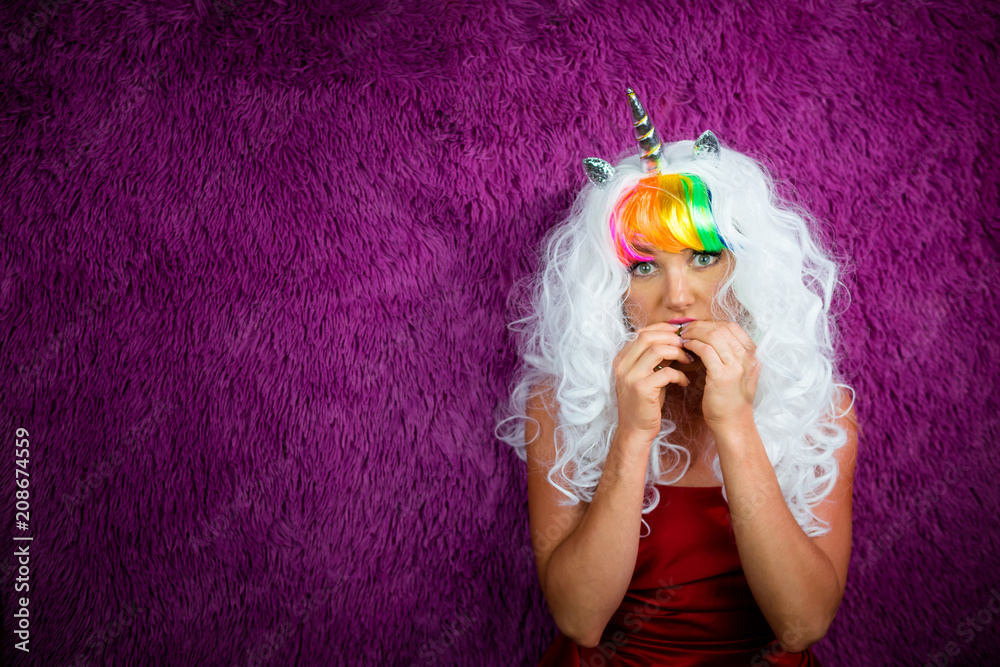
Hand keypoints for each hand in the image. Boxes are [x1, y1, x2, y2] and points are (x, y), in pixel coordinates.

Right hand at [613, 322, 694, 444]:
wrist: (635, 430)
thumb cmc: (644, 403)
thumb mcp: (646, 376)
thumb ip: (655, 359)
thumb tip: (675, 340)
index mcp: (622, 359)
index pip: (641, 332)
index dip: (662, 329)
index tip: (679, 333)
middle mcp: (623, 365)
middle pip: (647, 336)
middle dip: (671, 337)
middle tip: (686, 345)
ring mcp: (630, 376)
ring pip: (657, 350)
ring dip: (677, 353)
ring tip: (688, 360)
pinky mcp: (642, 389)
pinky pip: (666, 372)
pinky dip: (680, 375)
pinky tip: (684, 382)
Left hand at [677, 320, 759, 432]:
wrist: (733, 424)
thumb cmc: (731, 399)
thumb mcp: (738, 373)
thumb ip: (730, 354)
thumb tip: (710, 336)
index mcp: (752, 356)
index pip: (733, 326)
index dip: (712, 322)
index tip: (698, 325)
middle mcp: (748, 358)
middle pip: (722, 328)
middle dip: (701, 325)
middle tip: (686, 328)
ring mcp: (736, 367)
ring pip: (713, 335)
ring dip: (695, 332)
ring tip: (684, 336)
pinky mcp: (722, 376)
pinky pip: (705, 350)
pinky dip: (693, 344)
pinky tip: (685, 347)